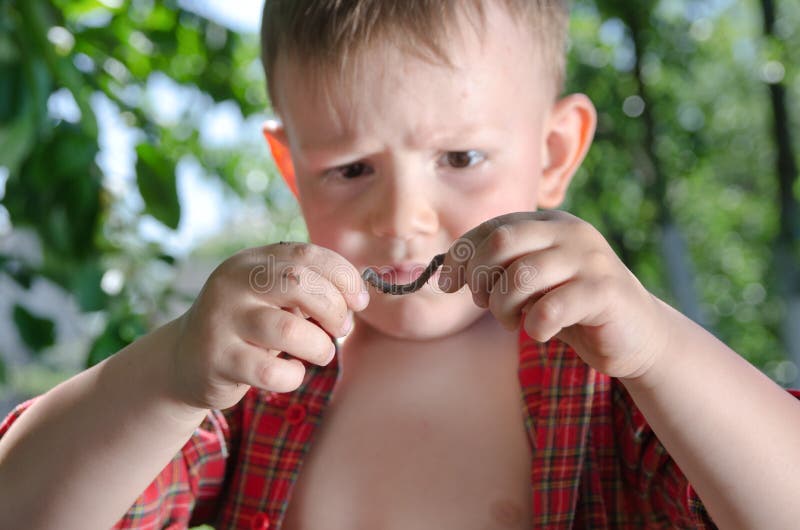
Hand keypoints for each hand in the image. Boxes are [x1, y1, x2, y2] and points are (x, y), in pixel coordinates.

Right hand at [170, 242, 369, 409]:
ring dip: (320, 346)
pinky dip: (294, 376)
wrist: (185, 360)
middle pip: (299, 283)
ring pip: (290, 330)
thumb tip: (357, 297)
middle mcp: (233, 284)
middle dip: (334, 309)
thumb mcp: (271, 296)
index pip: (307, 253)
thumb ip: (308, 287)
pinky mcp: (218, 360)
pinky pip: (271, 371)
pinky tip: (291, 373)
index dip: (343, 276)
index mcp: (251, 261)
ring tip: (322, 352)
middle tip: (340, 329)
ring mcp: (222, 321)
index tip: (360, 301)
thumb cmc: (247, 325)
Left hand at [437, 210, 667, 378]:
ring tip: (515, 322)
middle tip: (485, 304)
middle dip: (479, 278)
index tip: (447, 284)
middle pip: (501, 241)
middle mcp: (569, 232)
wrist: (637, 334)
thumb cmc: (573, 308)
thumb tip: (444, 272)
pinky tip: (541, 332)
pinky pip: (551, 307)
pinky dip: (534, 325)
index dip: (462, 256)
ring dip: (504, 307)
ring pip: (521, 275)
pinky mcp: (605, 291)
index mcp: (548, 224)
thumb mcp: (531, 283)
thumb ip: (497, 270)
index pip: (491, 228)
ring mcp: (589, 258)